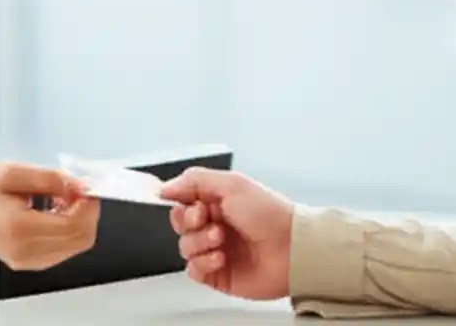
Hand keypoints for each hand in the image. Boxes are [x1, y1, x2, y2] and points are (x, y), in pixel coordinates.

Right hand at [0, 162, 100, 270]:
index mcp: (19, 228)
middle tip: (75, 191)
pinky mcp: (27, 263)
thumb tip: (81, 186)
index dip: (88, 205)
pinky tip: (53, 212)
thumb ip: (51, 179)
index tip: (85, 186)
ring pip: (75, 246)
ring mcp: (26, 261)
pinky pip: (62, 250)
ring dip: (78, 221)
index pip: (73, 226)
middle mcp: (25, 251)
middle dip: (87, 213)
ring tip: (60, 199)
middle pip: (80, 240)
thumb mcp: (14, 172)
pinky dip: (68, 230)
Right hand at [160, 168, 293, 299]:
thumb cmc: (270, 214)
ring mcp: (216, 250)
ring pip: (185, 248)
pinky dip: (203, 264)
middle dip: (190, 223)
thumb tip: (164, 188)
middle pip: (180, 225)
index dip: (182, 205)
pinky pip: (194, 271)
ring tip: (221, 240)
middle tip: (207, 220)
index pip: (182, 202)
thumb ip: (194, 181)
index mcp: (217, 202)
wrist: (291, 249)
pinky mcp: (218, 274)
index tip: (193, 205)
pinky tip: (220, 258)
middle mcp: (215, 224)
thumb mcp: (231, 184)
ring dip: (200, 242)